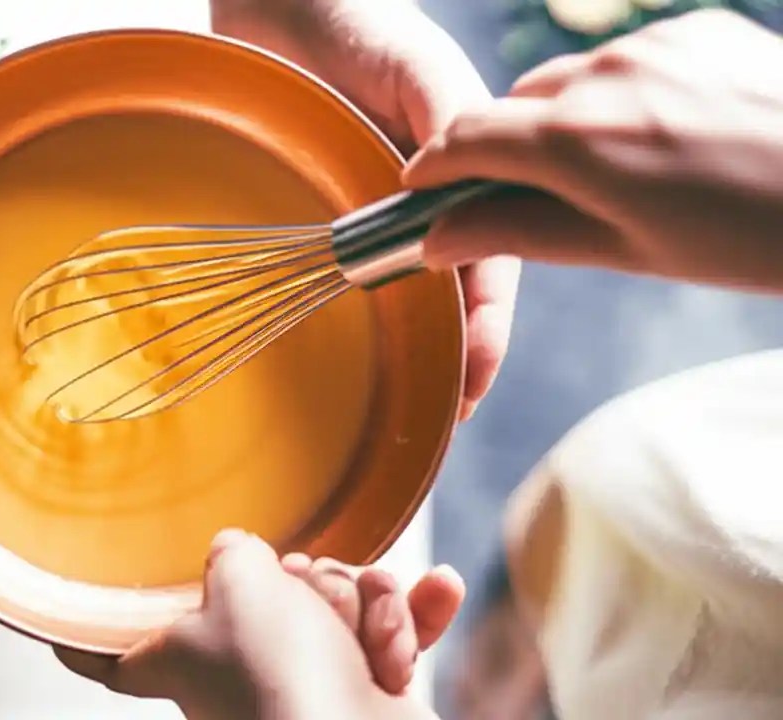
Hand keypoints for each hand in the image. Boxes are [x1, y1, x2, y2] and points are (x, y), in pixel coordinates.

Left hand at [55, 530, 459, 719]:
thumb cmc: (278, 679)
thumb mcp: (238, 579)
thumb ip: (234, 551)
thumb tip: (242, 553)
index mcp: (178, 652)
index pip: (107, 652)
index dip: (78, 639)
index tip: (48, 631)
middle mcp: (238, 666)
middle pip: (271, 587)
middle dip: (313, 580)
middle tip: (311, 608)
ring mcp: (305, 676)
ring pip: (339, 595)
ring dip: (369, 601)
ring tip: (367, 636)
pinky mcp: (367, 685)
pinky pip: (392, 625)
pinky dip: (416, 612)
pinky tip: (438, 590)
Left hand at [211, 0, 521, 419]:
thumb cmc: (351, 18)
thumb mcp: (413, 65)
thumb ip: (450, 119)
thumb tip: (473, 185)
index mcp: (463, 167)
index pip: (488, 259)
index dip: (485, 325)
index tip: (471, 382)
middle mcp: (423, 192)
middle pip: (452, 286)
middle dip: (456, 352)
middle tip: (444, 415)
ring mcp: (374, 201)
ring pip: (401, 285)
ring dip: (410, 342)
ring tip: (410, 402)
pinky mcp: (326, 203)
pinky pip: (344, 266)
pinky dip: (354, 308)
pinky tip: (354, 345)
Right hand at [404, 9, 782, 293]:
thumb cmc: (752, 238)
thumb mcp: (625, 251)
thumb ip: (518, 232)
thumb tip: (440, 238)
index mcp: (576, 142)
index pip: (462, 138)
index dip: (434, 168)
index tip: (423, 190)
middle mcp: (604, 76)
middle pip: (512, 108)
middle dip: (505, 149)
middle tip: (533, 199)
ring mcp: (652, 43)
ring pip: (568, 81)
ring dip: (565, 121)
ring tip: (618, 172)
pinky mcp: (694, 28)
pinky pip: (625, 59)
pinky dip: (620, 95)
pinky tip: (667, 136)